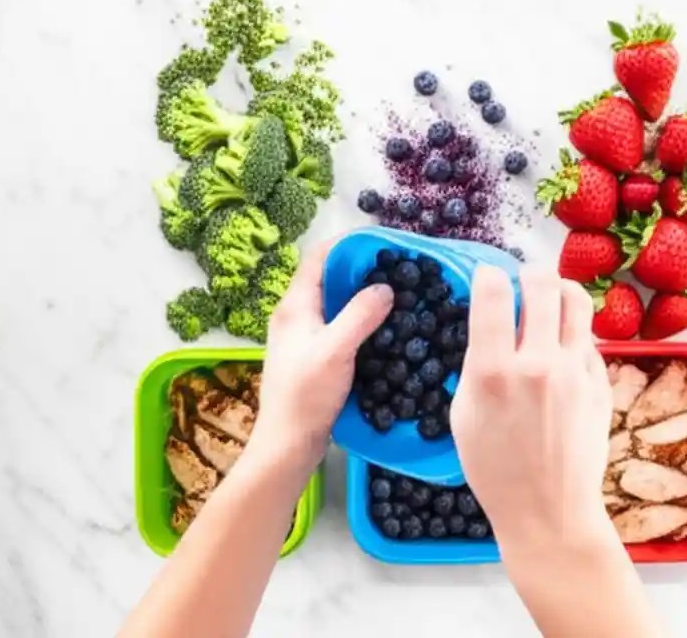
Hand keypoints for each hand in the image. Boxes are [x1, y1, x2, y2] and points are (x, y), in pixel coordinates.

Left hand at [253, 241, 392, 468]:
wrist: (288, 443)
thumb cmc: (306, 395)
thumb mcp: (336, 350)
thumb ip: (360, 315)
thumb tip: (385, 287)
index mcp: (295, 306)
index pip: (319, 257)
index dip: (348, 244)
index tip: (383, 242)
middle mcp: (296, 315)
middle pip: (329, 277)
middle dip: (362, 269)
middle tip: (398, 268)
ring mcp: (305, 336)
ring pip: (336, 303)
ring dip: (363, 295)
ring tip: (398, 293)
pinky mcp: (314, 356)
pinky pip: (339, 325)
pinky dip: (360, 319)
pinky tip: (384, 328)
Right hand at [451, 266, 615, 554]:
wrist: (549, 510)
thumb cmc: (496, 469)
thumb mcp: (464, 415)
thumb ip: (477, 363)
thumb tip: (489, 323)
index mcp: (494, 371)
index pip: (493, 291)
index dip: (487, 276)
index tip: (486, 279)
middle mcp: (539, 364)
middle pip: (542, 283)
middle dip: (528, 272)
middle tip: (522, 281)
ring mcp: (577, 372)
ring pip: (577, 300)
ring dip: (559, 290)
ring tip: (549, 299)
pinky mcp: (601, 383)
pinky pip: (589, 339)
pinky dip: (574, 334)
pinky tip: (562, 349)